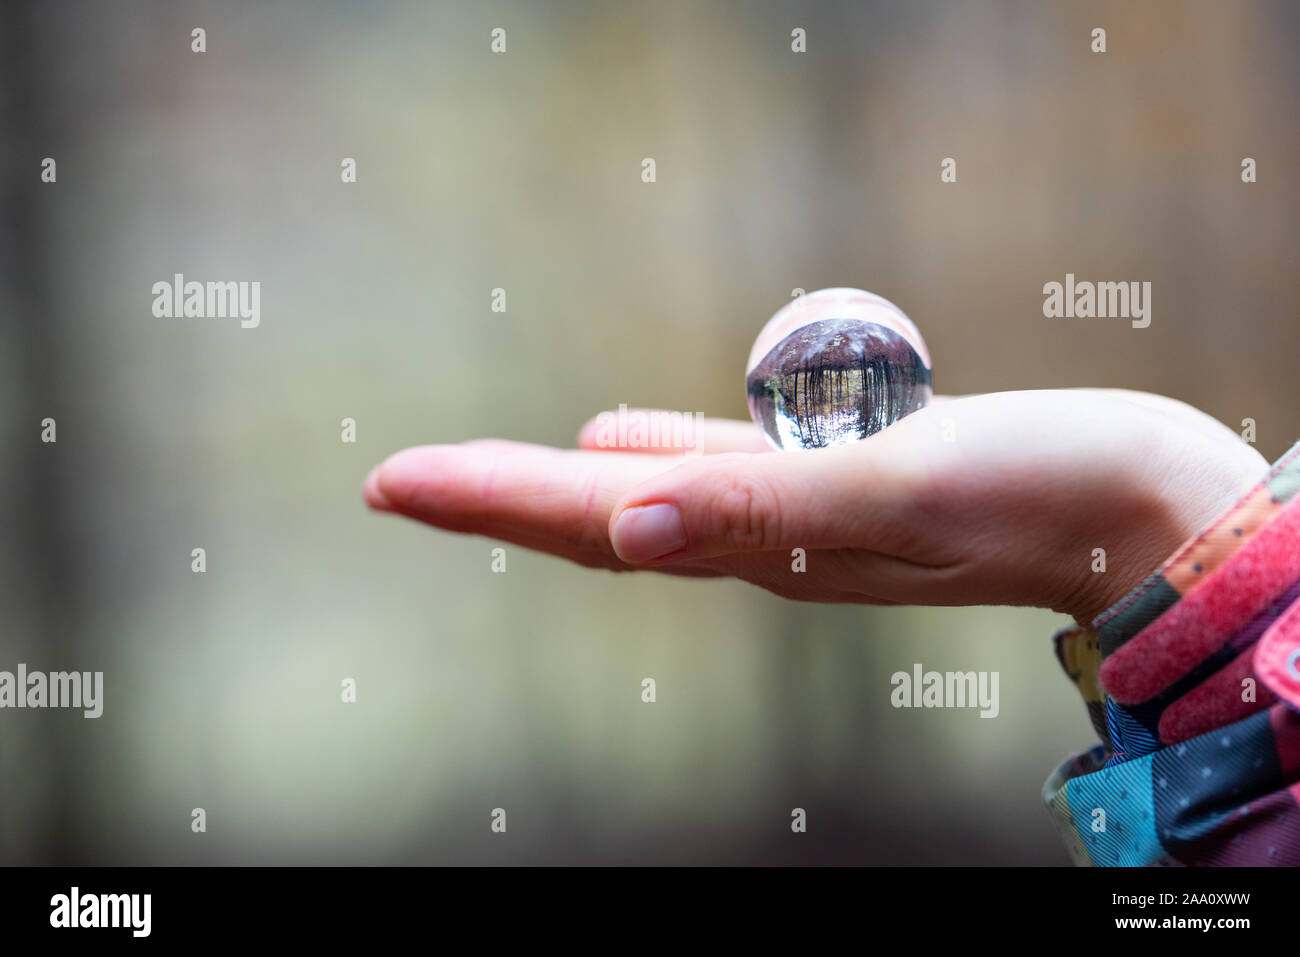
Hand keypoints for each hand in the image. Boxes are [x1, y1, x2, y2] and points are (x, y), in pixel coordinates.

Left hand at [363, 389, 1265, 622]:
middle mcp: (763, 542)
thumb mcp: (906, 482)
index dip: (489, 499)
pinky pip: (717, 470)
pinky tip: (615, 436)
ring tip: (483, 470)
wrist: (1135, 514)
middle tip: (397, 482)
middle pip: (598, 516)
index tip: (392, 483)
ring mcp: (797, 517)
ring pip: (646, 494)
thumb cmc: (1043, 488)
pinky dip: (652, 454)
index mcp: (766, 545)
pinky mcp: (837, 483)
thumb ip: (771, 504)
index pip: (595, 522)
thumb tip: (633, 525)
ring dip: (557, 481)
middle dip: (494, 496)